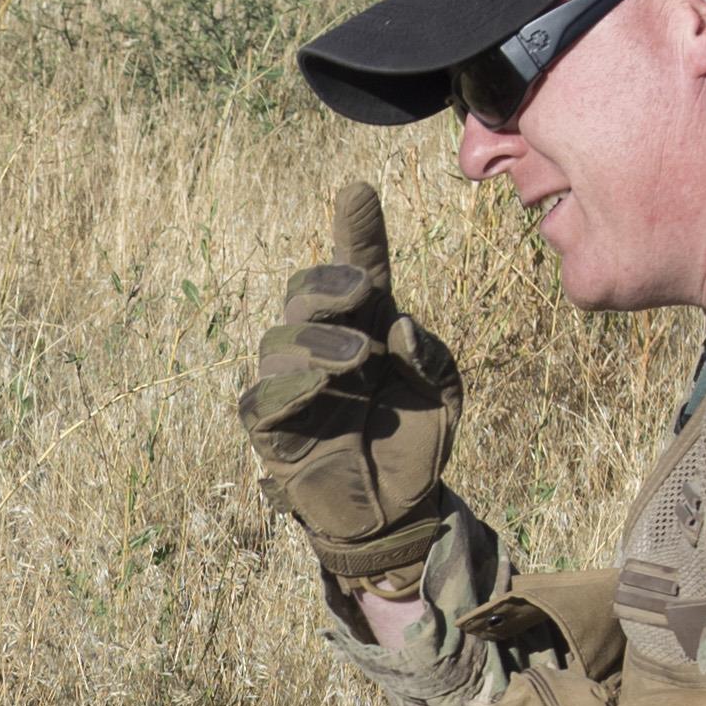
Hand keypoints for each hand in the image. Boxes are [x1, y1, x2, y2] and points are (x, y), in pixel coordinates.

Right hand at [238, 179, 460, 590]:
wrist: (399, 513)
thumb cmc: (417, 445)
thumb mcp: (444, 397)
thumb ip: (433, 358)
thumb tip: (400, 327)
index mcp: (368, 326)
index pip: (357, 268)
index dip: (355, 230)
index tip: (358, 192)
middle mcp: (325, 346)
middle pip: (305, 295)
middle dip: (328, 283)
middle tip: (361, 289)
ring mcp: (294, 387)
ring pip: (280, 341)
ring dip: (317, 339)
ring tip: (358, 357)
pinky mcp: (273, 430)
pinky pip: (261, 399)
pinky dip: (287, 388)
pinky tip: (319, 386)